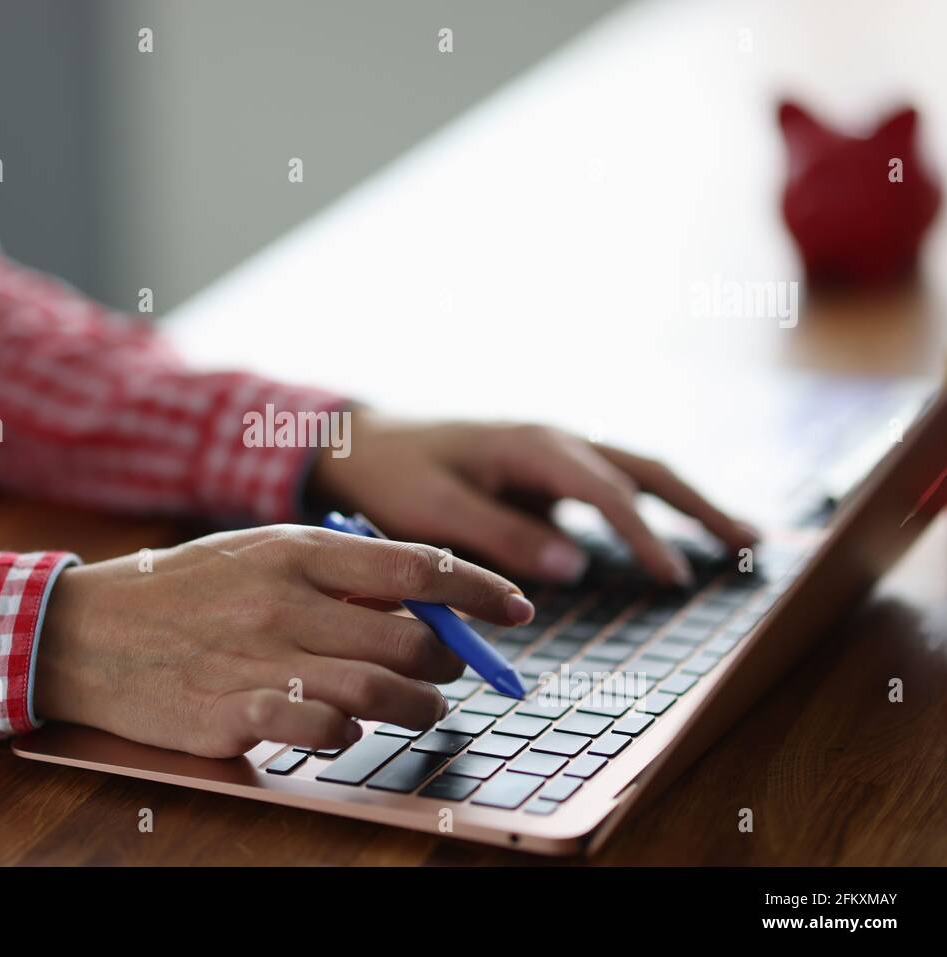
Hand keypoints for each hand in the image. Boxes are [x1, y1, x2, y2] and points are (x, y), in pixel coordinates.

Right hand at [33, 525, 534, 756]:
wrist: (86, 632)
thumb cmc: (183, 590)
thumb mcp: (255, 553)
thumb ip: (333, 569)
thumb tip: (421, 594)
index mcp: (295, 550)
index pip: (418, 567)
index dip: (481, 590)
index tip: (519, 608)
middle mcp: (286, 601)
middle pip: (413, 640)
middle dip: (452, 663)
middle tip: (451, 671)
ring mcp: (260, 659)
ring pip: (382, 692)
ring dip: (418, 709)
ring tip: (419, 709)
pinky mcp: (235, 715)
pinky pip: (324, 732)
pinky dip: (350, 734)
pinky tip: (342, 728)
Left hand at [309, 410, 758, 586]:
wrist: (360, 442)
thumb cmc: (392, 475)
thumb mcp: (433, 509)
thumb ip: (500, 535)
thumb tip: (575, 564)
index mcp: (531, 445)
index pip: (606, 491)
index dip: (644, 535)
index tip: (675, 578)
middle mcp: (555, 440)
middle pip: (645, 468)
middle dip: (699, 504)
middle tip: (751, 544)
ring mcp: (555, 452)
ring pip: (637, 472)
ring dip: (688, 501)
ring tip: (740, 538)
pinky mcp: (547, 471)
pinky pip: (612, 486)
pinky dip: (653, 506)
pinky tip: (675, 532)